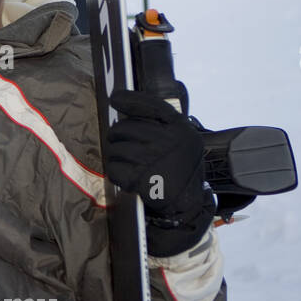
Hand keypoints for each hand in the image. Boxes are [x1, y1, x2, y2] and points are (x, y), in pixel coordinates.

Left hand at [105, 89, 212, 255]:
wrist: (186, 201)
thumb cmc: (178, 167)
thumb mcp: (181, 139)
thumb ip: (161, 122)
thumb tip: (123, 101)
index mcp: (179, 128)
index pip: (151, 105)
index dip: (130, 99)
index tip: (115, 98)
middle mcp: (168, 141)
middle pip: (123, 128)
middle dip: (118, 138)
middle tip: (127, 148)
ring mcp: (154, 159)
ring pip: (115, 149)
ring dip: (117, 157)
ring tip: (132, 165)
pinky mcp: (141, 178)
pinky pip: (113, 167)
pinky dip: (116, 172)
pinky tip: (129, 176)